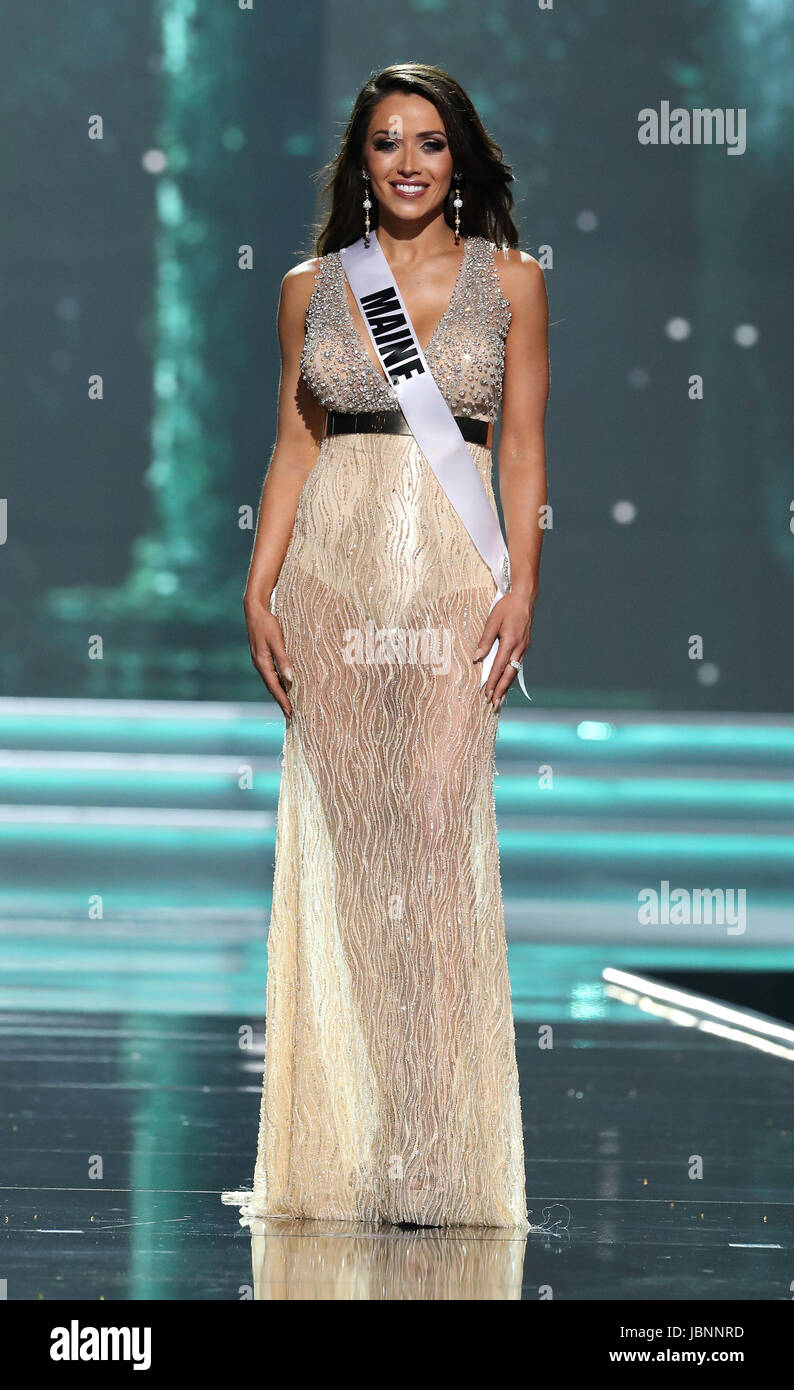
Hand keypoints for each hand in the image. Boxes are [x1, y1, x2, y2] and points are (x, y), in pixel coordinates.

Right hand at [244, 595, 292, 716]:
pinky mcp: (262, 656)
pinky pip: (270, 674)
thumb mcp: (277, 641)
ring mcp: (259, 660)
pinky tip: (284, 685)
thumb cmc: (267, 624)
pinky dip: (277, 682)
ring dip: (279, 693)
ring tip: (288, 704)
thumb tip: (290, 679)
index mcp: (262, 663)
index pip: (274, 687)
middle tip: (291, 714)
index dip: (282, 700)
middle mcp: (259, 664)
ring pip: (271, 681)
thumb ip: (283, 659)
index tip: (291, 712)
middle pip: (271, 687)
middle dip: (281, 701)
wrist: (254, 610)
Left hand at [473, 590, 534, 709]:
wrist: (525, 597)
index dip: (493, 682)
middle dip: (501, 691)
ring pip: (515, 671)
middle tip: (494, 704)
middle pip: (509, 674)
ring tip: (500, 699)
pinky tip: (507, 682)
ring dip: (507, 686)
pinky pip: (518, 665)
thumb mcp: (492, 620)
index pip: (499, 667)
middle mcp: (519, 647)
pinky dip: (511, 675)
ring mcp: (524, 647)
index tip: (487, 694)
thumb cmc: (507, 607)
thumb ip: (485, 640)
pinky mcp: (525, 646)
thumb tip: (477, 657)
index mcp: (510, 641)